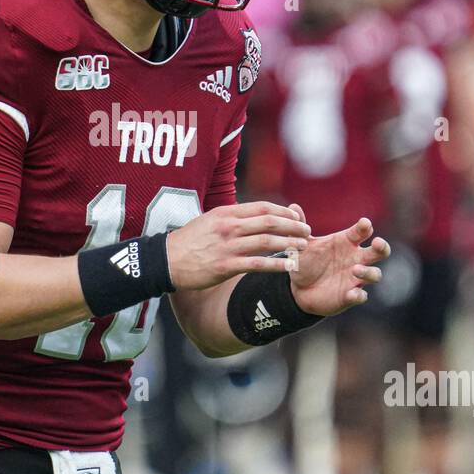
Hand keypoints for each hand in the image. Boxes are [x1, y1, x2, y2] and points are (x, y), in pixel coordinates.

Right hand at [166, 201, 311, 290]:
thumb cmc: (188, 241)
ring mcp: (228, 246)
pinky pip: (258, 264)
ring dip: (290, 244)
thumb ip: (231, 217)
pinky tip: (290, 266)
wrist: (166, 260)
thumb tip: (251, 216)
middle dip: (293, 226)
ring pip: (268, 242)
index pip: (263, 207)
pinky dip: (277, 264)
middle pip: (270, 222)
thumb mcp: (209, 220)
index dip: (283, 211)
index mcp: (226, 213)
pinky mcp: (226, 266)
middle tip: (307, 230)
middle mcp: (230, 227)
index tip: (296, 217)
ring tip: (304, 246)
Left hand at [287, 211, 389, 316]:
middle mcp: (355, 259)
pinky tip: (352, 294)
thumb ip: (300, 229)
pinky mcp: (350, 296)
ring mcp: (355, 278)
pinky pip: (360, 296)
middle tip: (377, 243)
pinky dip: (358, 295)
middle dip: (382, 247)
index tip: (364, 224)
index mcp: (346, 242)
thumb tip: (293, 207)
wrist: (299, 289)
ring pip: (374, 274)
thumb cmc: (306, 262)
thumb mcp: (302, 246)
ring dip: (368, 272)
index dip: (365, 227)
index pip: (361, 232)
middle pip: (378, 251)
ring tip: (355, 269)